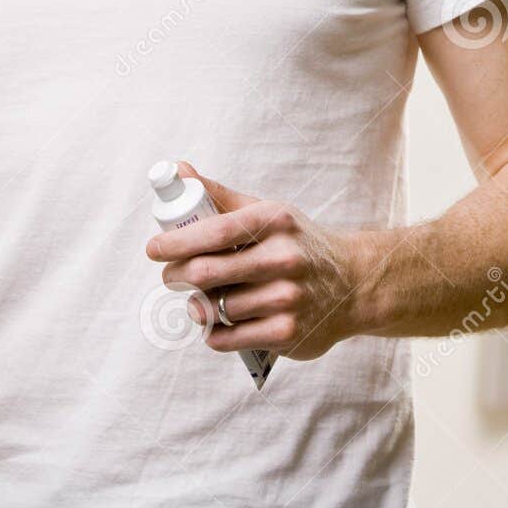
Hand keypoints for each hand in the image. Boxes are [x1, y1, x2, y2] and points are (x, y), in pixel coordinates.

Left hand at [143, 163, 362, 360]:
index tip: (154, 249)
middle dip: (177, 275)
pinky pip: (227, 338)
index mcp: (274, 222)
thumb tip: (178, 169)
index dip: (175, 241)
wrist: (353, 284)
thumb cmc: (298, 244)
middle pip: (205, 272)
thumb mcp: (267, 213)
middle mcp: (283, 259)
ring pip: (214, 308)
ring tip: (200, 299)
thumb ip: (220, 196)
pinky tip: (217, 322)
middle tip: (170, 276)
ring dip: (197, 306)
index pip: (212, 231)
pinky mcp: (286, 334)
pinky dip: (213, 332)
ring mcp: (287, 299)